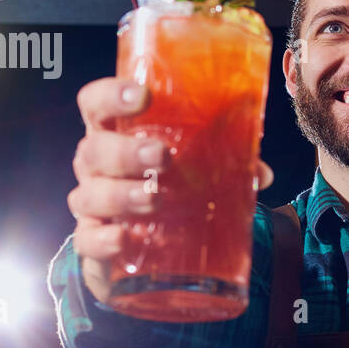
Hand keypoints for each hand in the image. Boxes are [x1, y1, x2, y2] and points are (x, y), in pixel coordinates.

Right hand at [67, 78, 273, 304]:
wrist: (138, 252)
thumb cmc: (163, 190)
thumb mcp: (190, 171)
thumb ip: (224, 165)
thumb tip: (261, 173)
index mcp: (116, 136)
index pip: (96, 104)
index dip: (110, 95)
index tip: (143, 96)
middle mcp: (95, 166)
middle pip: (93, 149)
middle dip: (126, 151)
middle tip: (162, 156)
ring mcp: (90, 203)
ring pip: (89, 194)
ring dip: (121, 194)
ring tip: (153, 198)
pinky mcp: (91, 241)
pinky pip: (86, 240)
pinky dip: (102, 239)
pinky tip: (122, 239)